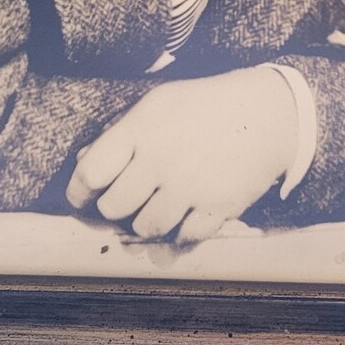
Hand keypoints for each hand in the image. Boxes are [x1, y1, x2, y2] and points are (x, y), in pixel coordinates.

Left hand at [65, 67, 298, 244]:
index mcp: (142, 128)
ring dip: (146, 222)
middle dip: (115, 207)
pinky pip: (182, 239)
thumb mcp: (157, 105)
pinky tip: (185, 214)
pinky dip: (180, 232)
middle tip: (126, 199)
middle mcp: (161, 159)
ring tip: (157, 206)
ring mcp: (189, 187)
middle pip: (114, 207)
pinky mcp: (216, 208)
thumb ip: (119, 134)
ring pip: (145, 228)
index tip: (82, 198)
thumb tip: (81, 165)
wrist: (265, 113)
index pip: (91, 172)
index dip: (79, 191)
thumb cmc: (203, 105)